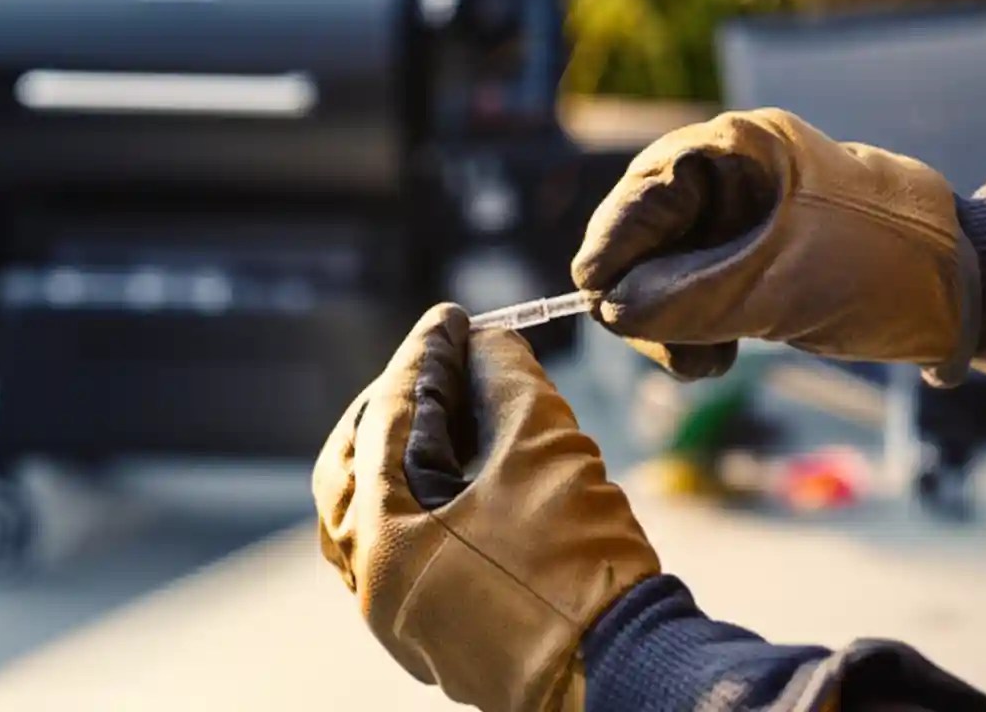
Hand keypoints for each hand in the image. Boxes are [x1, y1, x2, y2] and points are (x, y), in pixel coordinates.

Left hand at [313, 304, 658, 711]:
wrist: (629, 667)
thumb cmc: (584, 564)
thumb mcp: (545, 450)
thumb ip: (505, 380)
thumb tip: (486, 341)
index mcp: (382, 537)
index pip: (387, 419)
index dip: (424, 356)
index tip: (452, 317)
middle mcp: (370, 580)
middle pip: (356, 463)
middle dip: (398, 403)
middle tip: (440, 362)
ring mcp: (396, 610)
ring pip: (372, 508)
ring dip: (404, 451)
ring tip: (452, 409)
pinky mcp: (430, 626)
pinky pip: (401, 545)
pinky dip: (419, 498)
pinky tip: (459, 468)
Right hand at [571, 108, 980, 387]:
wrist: (957, 291)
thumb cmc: (878, 269)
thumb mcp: (776, 288)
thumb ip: (683, 299)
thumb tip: (607, 311)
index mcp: (732, 154)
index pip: (641, 195)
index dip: (613, 249)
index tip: (596, 301)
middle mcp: (720, 180)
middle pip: (636, 239)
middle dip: (642, 299)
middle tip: (673, 350)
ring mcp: (726, 222)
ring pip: (652, 276)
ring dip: (666, 327)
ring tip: (706, 361)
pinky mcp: (733, 262)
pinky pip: (681, 298)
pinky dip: (687, 333)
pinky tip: (713, 354)